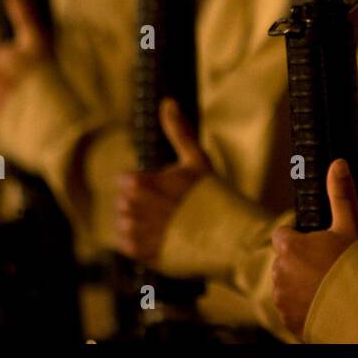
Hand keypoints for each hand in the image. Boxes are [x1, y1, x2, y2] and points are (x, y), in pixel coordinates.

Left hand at [0, 0, 48, 139]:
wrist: (52, 124)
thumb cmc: (46, 78)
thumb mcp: (37, 39)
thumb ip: (22, 9)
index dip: (14, 60)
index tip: (30, 70)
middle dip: (4, 79)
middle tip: (30, 87)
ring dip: (2, 99)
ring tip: (27, 104)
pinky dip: (2, 119)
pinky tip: (20, 119)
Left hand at [114, 100, 209, 263]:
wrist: (235, 237)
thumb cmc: (216, 195)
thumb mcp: (197, 159)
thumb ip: (178, 131)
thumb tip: (168, 101)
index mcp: (151, 184)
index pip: (125, 183)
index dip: (140, 184)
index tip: (158, 189)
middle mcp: (145, 210)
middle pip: (122, 204)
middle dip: (138, 203)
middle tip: (161, 206)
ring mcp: (148, 235)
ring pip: (123, 226)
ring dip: (135, 222)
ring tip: (159, 221)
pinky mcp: (153, 256)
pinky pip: (128, 247)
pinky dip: (135, 241)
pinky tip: (154, 236)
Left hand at [271, 159, 357, 336]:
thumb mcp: (351, 226)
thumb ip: (341, 194)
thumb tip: (338, 162)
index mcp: (290, 247)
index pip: (282, 236)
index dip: (299, 239)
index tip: (318, 244)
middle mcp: (279, 273)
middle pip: (285, 262)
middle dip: (301, 263)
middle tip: (329, 268)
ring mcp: (283, 300)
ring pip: (287, 286)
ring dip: (300, 286)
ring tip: (329, 288)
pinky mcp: (288, 322)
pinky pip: (291, 310)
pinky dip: (303, 308)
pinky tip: (324, 305)